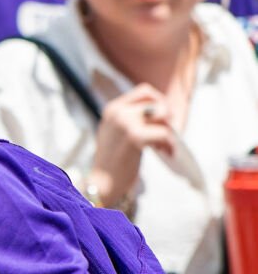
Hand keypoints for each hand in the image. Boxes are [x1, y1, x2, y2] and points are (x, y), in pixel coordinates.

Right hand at [88, 84, 175, 209]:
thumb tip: (161, 111)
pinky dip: (170, 144)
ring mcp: (124, 123)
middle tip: (164, 135)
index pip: (144, 91)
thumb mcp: (115, 132)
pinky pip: (164, 133)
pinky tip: (167, 153)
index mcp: (112, 108)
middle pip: (157, 103)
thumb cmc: (112, 161)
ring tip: (163, 146)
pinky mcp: (134, 137)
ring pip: (163, 117)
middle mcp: (117, 112)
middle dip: (167, 118)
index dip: (159, 102)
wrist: (102, 183)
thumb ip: (131, 118)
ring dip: (168, 132)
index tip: (160, 120)